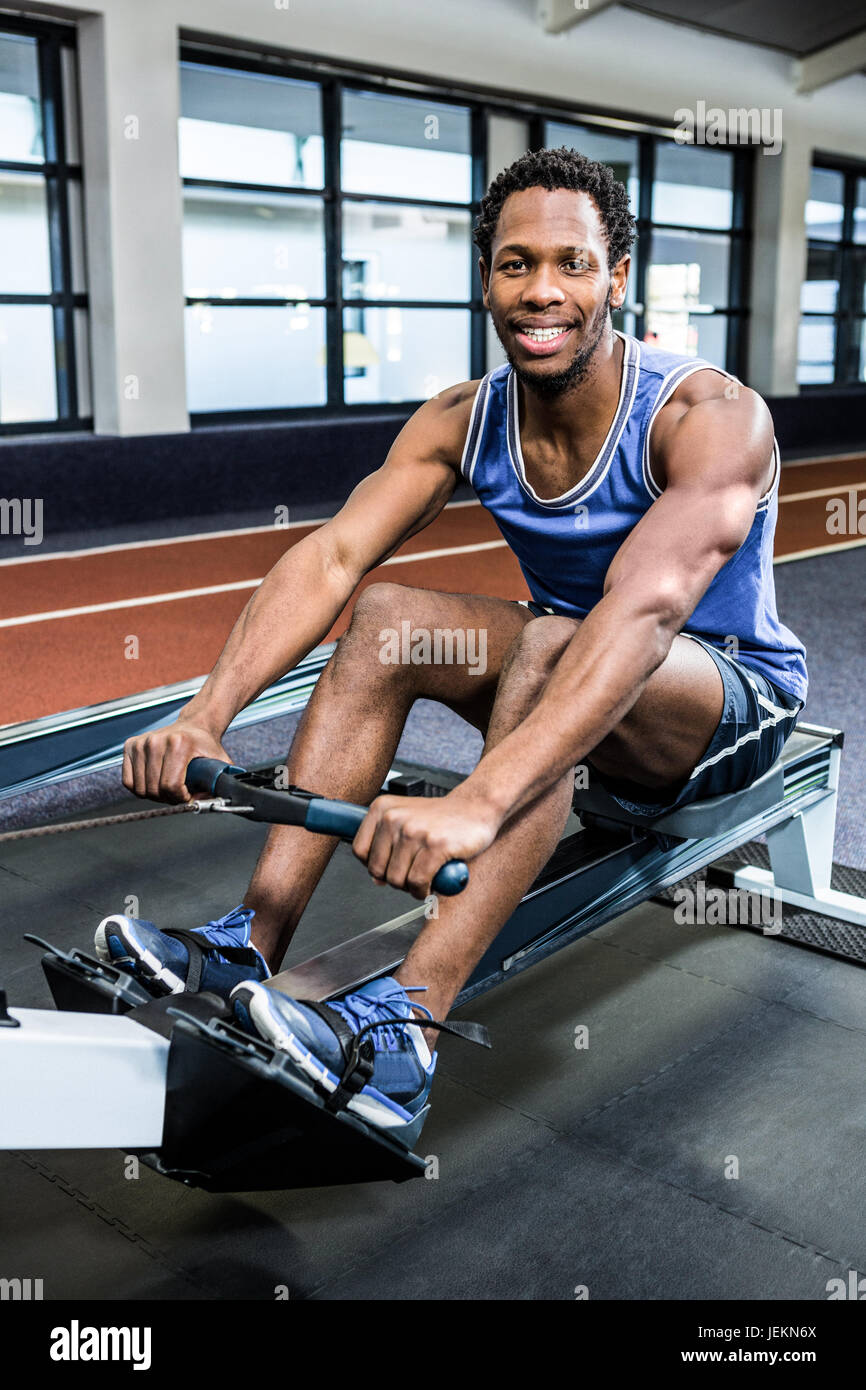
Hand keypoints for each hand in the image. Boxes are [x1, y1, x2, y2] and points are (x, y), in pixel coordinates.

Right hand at [122, 717, 229, 802]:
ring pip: (140, 788)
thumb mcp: (219, 762)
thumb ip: (219, 783)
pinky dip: (140, 789)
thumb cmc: (204, 744)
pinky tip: (154, 784)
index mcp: (178, 744)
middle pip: (155, 789)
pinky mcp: (130, 746)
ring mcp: (141, 743)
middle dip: (168, 799)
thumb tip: (211, 804)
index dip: (180, 798)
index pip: (170, 785)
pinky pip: (128, 781)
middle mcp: (156, 741)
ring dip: (155, 795)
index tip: (187, 796)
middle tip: (178, 794)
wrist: (193, 725)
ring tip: (168, 789)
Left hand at [351, 788, 500, 898]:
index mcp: (382, 808)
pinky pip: (418, 882)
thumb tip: (376, 879)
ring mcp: (415, 832)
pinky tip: (431, 884)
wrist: (476, 807)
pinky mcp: (435, 846)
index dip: (374, 866)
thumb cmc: (442, 817)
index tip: (389, 867)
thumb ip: (386, 845)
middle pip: (377, 869)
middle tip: (411, 874)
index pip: (360, 850)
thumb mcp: (405, 819)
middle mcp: (394, 818)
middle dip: (394, 879)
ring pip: (397, 879)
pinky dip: (423, 890)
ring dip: (411, 888)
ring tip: (424, 877)